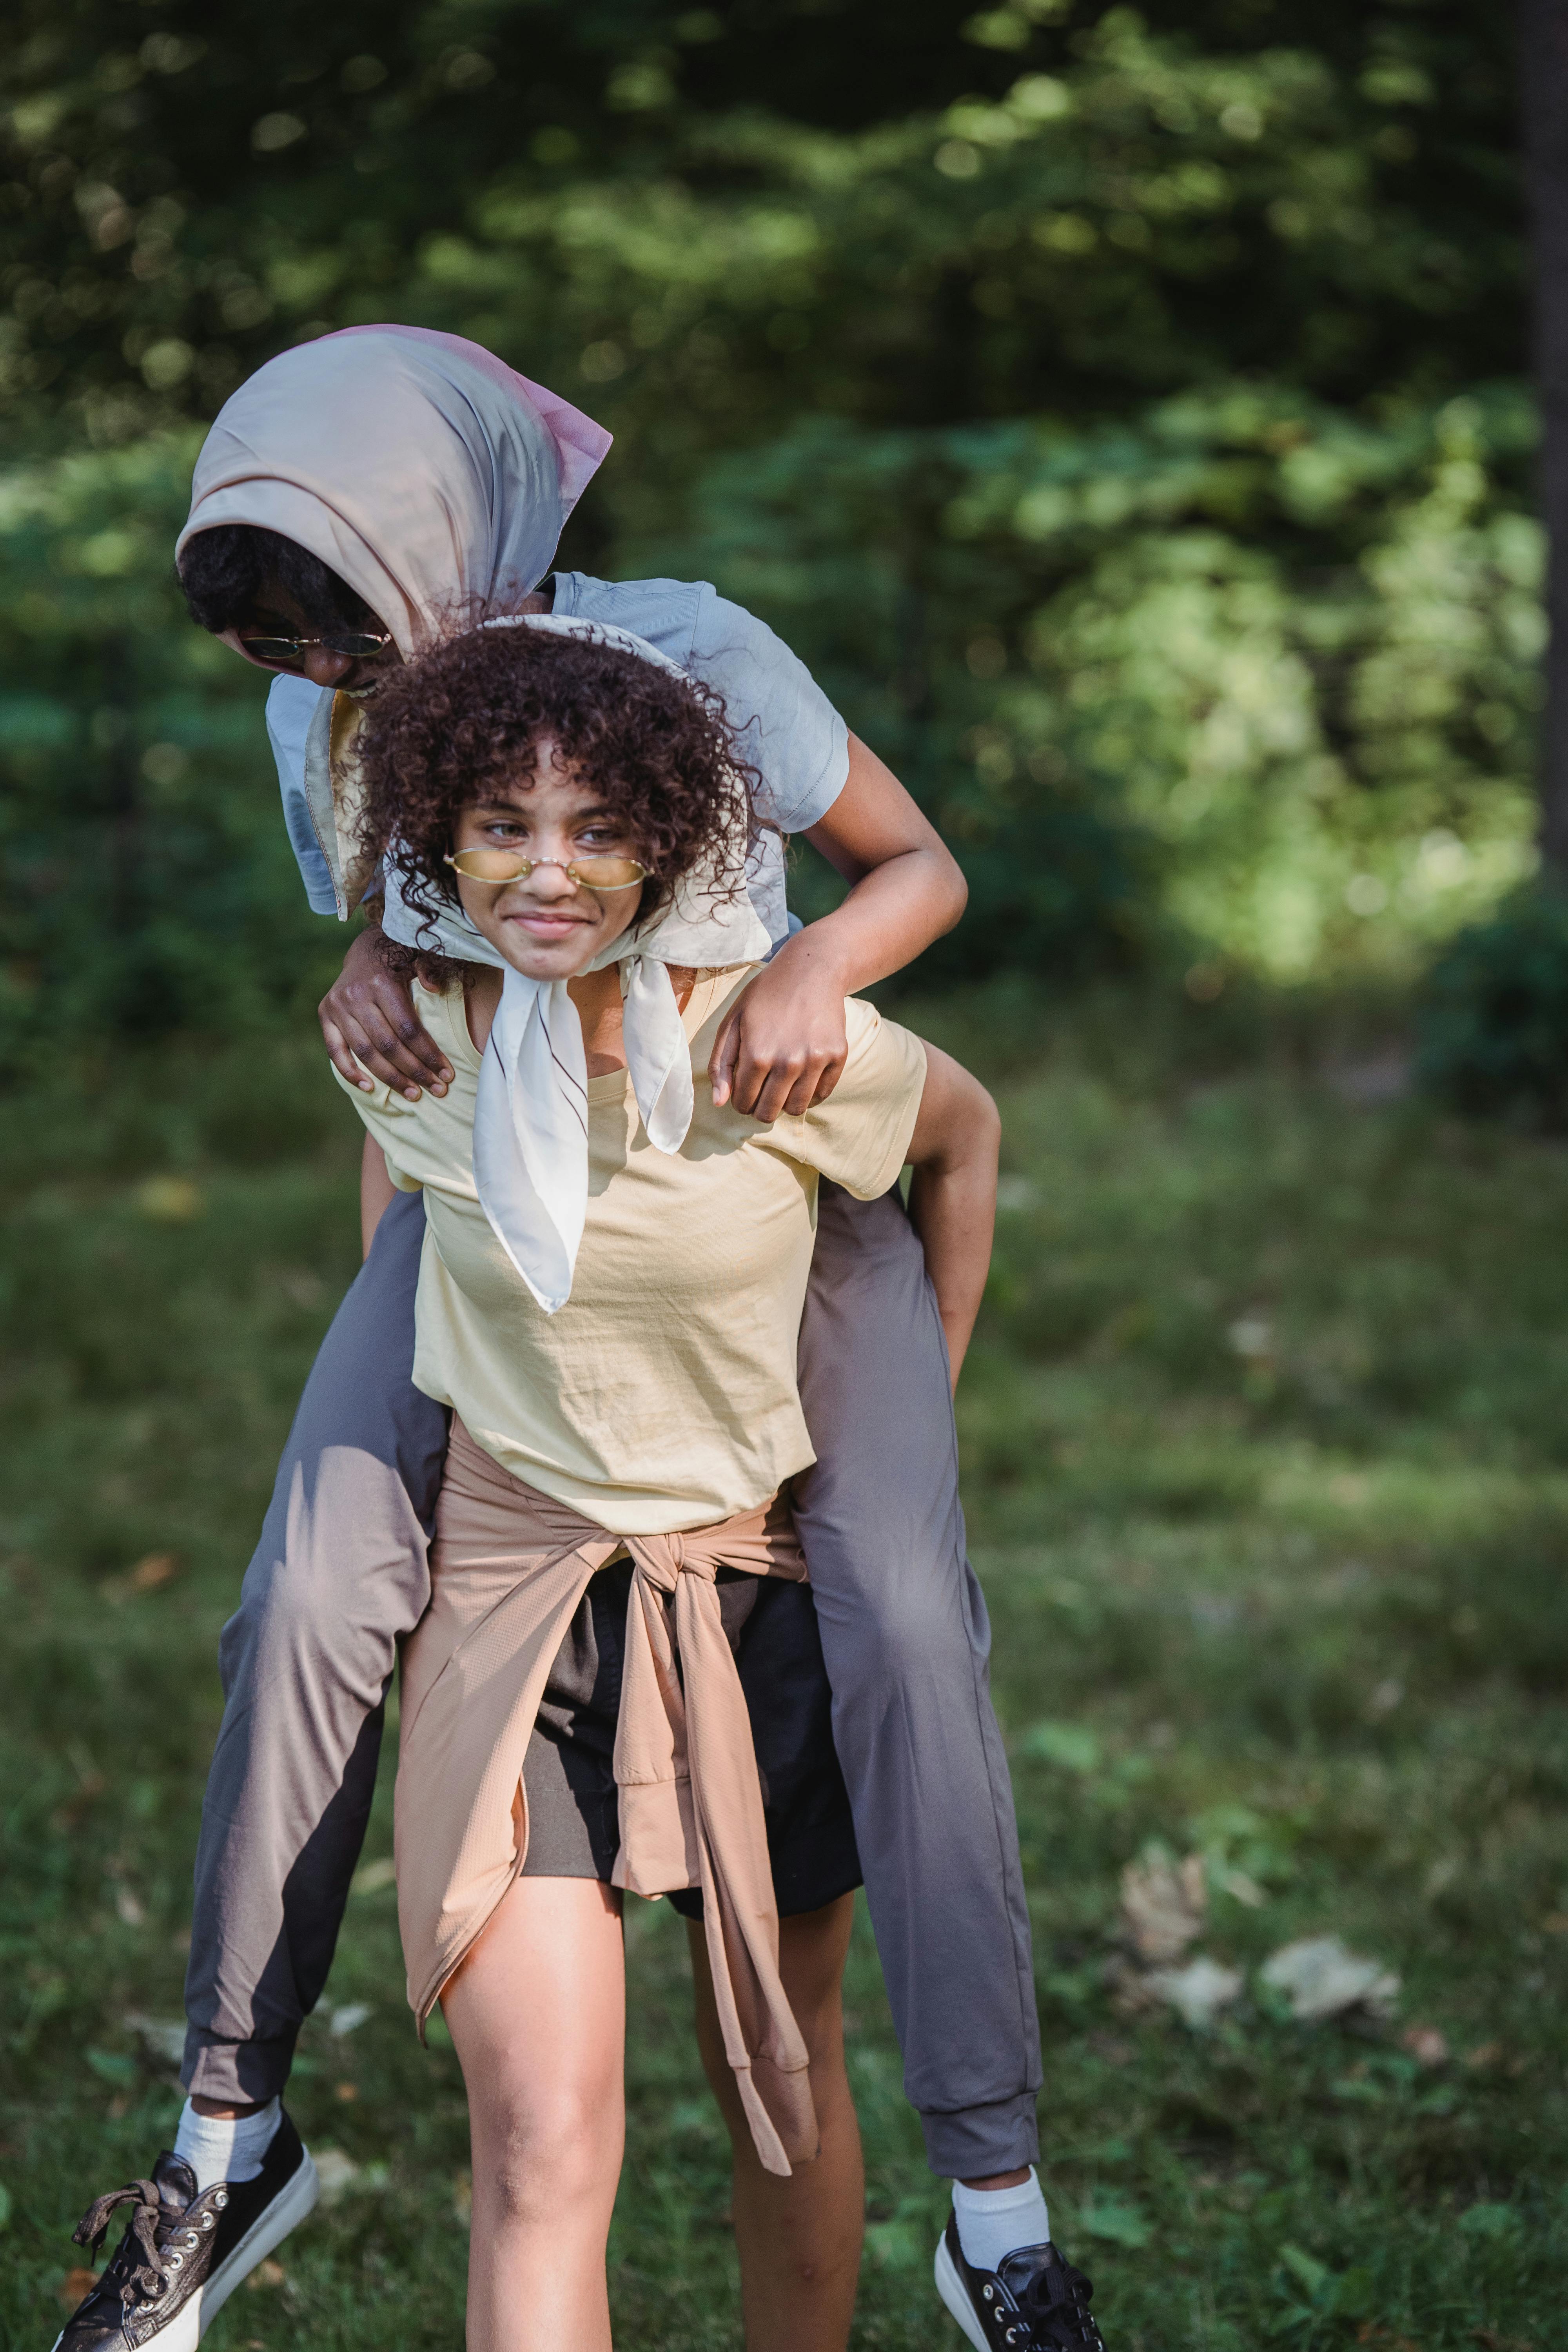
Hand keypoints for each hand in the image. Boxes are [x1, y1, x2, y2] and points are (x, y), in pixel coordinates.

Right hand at [319, 929, 453, 1100]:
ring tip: (413, 1094)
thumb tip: (434, 988)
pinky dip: (350, 1072)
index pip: (408, 1028)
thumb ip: (428, 970)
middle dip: (415, 1071)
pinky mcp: (324, 1014)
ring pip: (366, 1053)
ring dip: (391, 1078)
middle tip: (436, 1090)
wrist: (366, 950)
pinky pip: (335, 1051)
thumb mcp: (418, 958)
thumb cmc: (401, 962)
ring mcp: (337, 1007)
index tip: (446, 1073)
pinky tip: (370, 1087)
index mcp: (382, 983)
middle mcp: (356, 996)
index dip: (428, 1054)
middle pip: (389, 1045)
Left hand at [709, 932, 849, 1120]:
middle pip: (768, 1112)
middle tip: (762, 1092)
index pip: (743, 1102)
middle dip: (760, 1108)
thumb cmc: (765, 996)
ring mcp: (816, 1060)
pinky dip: (810, 1094)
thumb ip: (720, 1064)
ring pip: (796, 1109)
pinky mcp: (837, 1056)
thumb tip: (719, 1103)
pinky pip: (822, 1095)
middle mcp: (787, 1062)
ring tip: (782, 1086)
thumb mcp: (732, 1022)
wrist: (811, 970)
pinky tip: (802, 1077)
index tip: (744, 1089)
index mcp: (757, 1055)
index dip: (740, 1101)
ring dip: (785, 1104)